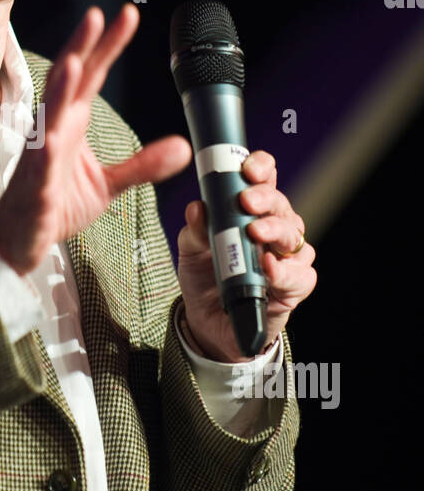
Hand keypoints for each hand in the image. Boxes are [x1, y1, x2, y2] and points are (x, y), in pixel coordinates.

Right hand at [0, 4, 191, 274]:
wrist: (19, 240)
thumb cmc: (55, 204)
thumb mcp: (108, 185)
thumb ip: (143, 164)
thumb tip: (184, 147)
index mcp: (71, 122)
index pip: (93, 74)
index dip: (108, 44)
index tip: (127, 14)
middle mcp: (54, 128)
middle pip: (69, 81)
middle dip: (82, 49)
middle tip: (98, 16)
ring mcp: (40, 154)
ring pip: (48, 114)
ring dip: (59, 89)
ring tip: (73, 64)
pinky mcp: (33, 185)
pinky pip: (37, 165)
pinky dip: (43, 150)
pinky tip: (50, 136)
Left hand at [177, 150, 316, 362]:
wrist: (209, 323)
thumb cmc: (205, 277)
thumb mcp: (191, 250)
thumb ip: (195, 229)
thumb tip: (198, 208)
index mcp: (251, 210)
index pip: (264, 179)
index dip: (261, 168)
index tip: (248, 168)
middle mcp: (274, 228)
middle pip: (280, 205)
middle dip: (266, 199)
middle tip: (247, 201)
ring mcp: (288, 257)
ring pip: (293, 236)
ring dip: (275, 231)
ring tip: (255, 233)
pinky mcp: (295, 287)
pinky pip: (299, 275)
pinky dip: (283, 271)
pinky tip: (268, 266)